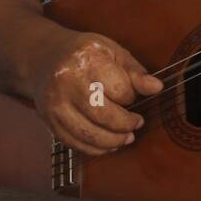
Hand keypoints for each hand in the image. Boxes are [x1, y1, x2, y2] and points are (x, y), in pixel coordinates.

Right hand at [27, 30, 163, 156]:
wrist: (43, 57)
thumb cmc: (84, 54)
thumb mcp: (112, 52)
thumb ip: (135, 71)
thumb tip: (157, 88)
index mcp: (87, 60)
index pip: (119, 89)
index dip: (131, 97)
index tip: (132, 96)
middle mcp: (67, 82)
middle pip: (104, 115)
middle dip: (126, 124)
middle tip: (137, 123)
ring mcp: (55, 104)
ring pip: (89, 134)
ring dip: (113, 141)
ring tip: (126, 137)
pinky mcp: (48, 120)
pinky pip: (74, 143)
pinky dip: (95, 148)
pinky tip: (108, 144)